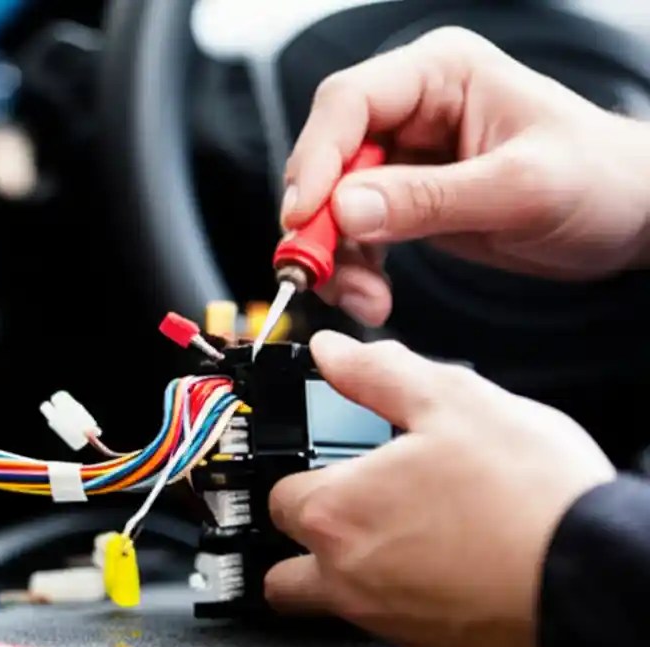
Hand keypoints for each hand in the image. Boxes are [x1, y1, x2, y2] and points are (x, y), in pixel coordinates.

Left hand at [264, 330, 615, 646]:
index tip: (326, 459)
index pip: (277, 494)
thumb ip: (380, 372)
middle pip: (284, 566)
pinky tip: (445, 564)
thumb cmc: (532, 502)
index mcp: (336, 513)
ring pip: (330, 604)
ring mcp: (385, 623)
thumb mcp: (457, 403)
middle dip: (307, 536)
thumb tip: (334, 352)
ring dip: (344, 574)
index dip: (302, 469)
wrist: (601, 587)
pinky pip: (389, 626)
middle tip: (354, 503)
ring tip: (397, 536)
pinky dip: (403, 598)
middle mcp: (346, 578)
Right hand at [282, 27, 649, 326]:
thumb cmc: (601, 179)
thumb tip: (346, 210)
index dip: (317, 159)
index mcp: (439, 73)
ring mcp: (404, 156)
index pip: (348, 104)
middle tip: (316, 272)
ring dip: (335, 257)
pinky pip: (354, 234)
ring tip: (363, 299)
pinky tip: (373, 297)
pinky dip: (353, 270)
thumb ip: (430, 198)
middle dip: (319, 222)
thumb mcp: (521, 188)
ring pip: (332, 204)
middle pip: (329, 157)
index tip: (304, 217)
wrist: (633, 216)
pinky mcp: (404, 200)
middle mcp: (412, 108)